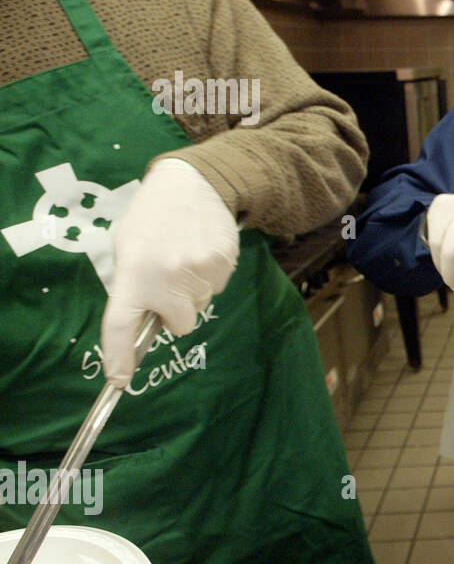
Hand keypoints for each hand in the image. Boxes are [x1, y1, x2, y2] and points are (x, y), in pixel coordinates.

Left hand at [101, 159, 238, 385]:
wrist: (194, 184)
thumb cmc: (151, 216)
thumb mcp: (127, 246)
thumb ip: (132, 284)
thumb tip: (143, 320)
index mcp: (134, 274)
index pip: (121, 325)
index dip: (118, 356)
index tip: (119, 379)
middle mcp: (167, 279)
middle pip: (179, 325)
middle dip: (175, 312)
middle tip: (169, 284)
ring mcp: (200, 274)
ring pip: (200, 305)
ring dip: (192, 290)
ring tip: (185, 256)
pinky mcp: (224, 266)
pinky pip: (217, 287)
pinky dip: (209, 276)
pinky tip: (202, 250)